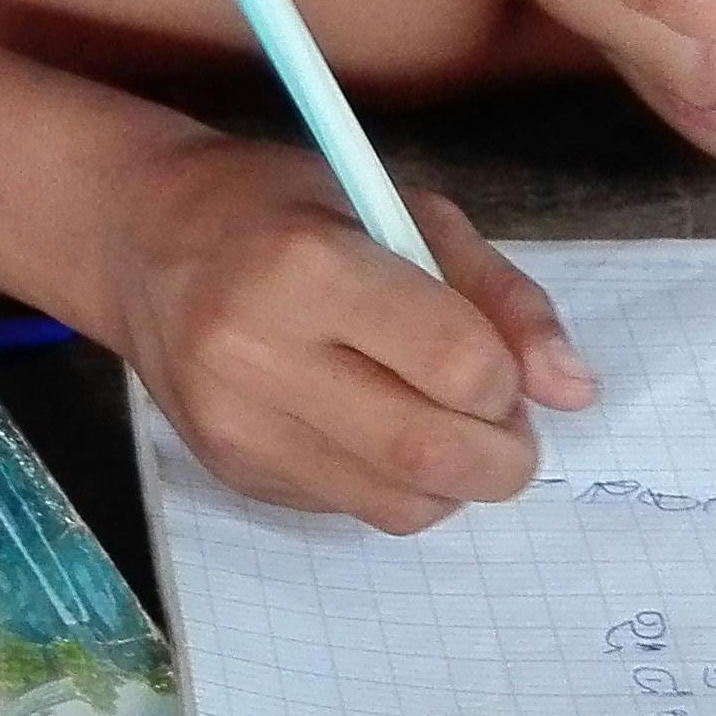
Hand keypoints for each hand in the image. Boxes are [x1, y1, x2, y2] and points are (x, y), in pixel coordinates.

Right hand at [109, 134, 592, 531]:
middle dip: (504, 454)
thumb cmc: (285, 207)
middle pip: (434, 456)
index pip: (460, 365)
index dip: (506, 374)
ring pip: (400, 505)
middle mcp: (258, 355)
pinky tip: (367, 424)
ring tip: (438, 421)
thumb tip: (574, 391)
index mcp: (306, 267)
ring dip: (453, 480)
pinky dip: (391, 483)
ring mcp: (236, 425)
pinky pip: (350, 509)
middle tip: (504, 424)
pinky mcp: (230, 472)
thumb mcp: (401, 206)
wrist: (141, 238)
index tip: (494, 358)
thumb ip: (499, 295)